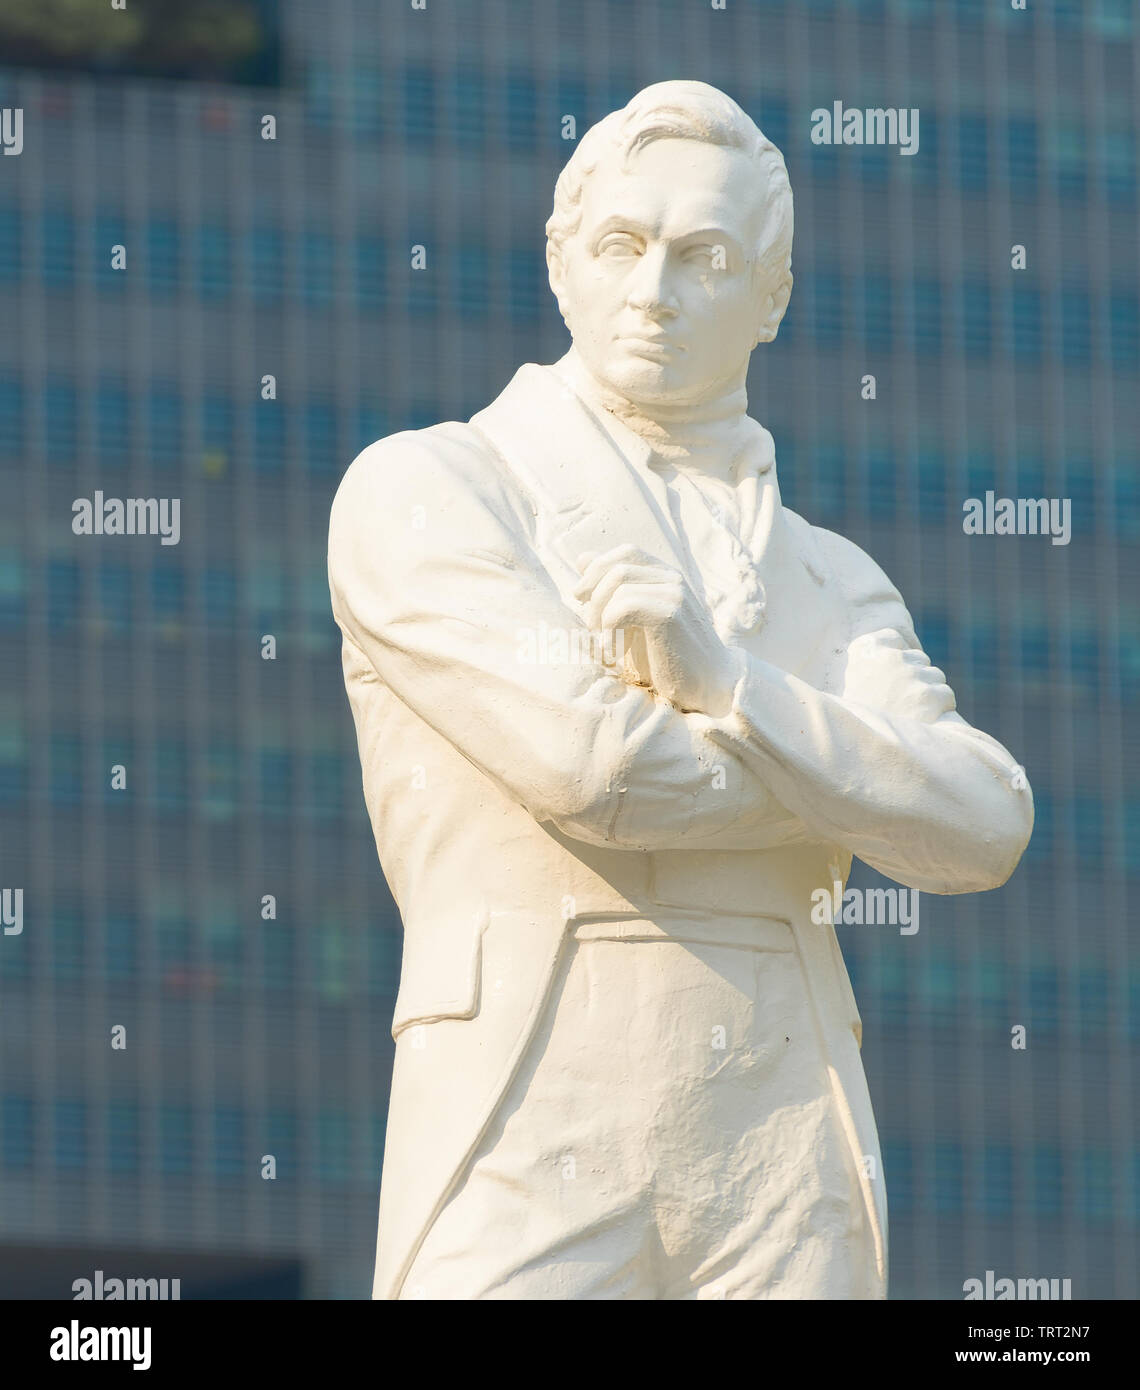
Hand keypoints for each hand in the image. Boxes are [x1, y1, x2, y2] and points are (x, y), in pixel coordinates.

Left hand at [572, 545, 742, 715]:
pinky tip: (616, 652)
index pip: (625, 552)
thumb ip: (614, 588)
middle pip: (617, 567)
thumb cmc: (671, 656)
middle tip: (593, 627)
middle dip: (593, 596)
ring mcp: (674, 594)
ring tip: (608, 643)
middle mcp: (673, 579)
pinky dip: (610, 631)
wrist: (711, 685)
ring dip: (600, 617)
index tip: (582, 597)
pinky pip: (623, 607)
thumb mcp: (637, 618)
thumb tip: (583, 558)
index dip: (597, 569)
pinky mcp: (669, 614)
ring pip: (618, 586)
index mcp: (667, 576)